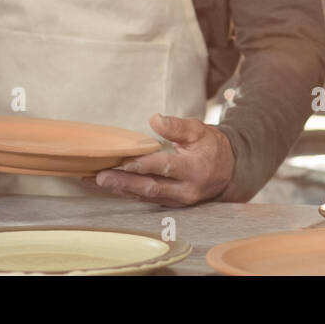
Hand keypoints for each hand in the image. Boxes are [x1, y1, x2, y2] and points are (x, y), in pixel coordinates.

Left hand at [83, 114, 233, 205]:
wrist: (229, 171)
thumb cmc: (211, 147)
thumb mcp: (199, 130)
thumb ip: (177, 126)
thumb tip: (155, 119)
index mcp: (194, 169)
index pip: (165, 167)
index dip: (142, 164)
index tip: (122, 160)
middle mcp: (186, 190)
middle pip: (150, 187)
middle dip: (123, 182)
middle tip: (100, 177)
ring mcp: (178, 201)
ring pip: (145, 196)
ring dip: (120, 189)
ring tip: (95, 181)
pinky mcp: (171, 204)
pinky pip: (146, 199)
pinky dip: (127, 192)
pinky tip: (110, 186)